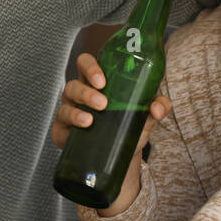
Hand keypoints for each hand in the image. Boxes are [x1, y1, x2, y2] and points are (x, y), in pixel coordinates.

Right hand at [53, 53, 171, 215]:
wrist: (120, 156)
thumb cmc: (129, 127)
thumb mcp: (145, 115)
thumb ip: (158, 107)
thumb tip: (157, 107)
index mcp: (97, 83)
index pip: (86, 64)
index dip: (91, 67)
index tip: (103, 80)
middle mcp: (80, 93)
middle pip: (73, 81)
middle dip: (86, 89)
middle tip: (103, 100)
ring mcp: (69, 110)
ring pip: (68, 98)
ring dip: (82, 104)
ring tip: (93, 117)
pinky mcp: (63, 128)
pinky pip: (62, 119)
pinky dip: (73, 119)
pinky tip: (85, 124)